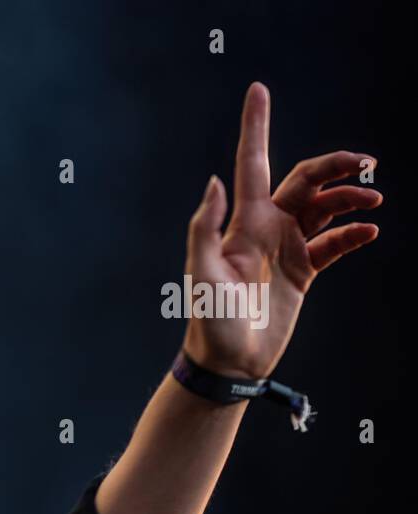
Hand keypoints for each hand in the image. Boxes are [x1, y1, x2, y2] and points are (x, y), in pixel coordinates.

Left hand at [182, 82, 380, 379]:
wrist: (229, 361)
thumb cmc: (210, 320)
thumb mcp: (201, 274)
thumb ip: (205, 228)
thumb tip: (214, 181)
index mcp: (244, 222)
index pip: (253, 163)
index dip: (256, 125)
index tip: (259, 89)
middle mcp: (267, 228)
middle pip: (306, 179)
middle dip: (335, 165)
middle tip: (366, 164)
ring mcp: (287, 248)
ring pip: (326, 207)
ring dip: (350, 199)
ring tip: (374, 204)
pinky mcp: (303, 272)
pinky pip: (334, 243)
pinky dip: (353, 234)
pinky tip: (368, 233)